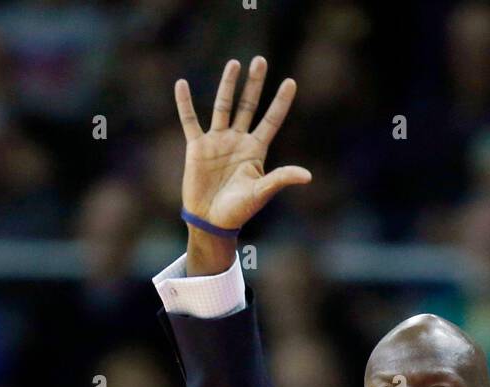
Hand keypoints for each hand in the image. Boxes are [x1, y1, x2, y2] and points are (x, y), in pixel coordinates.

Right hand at [175, 56, 310, 237]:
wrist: (211, 222)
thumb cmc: (239, 211)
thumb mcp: (261, 192)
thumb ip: (281, 178)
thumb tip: (308, 176)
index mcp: (256, 151)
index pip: (271, 121)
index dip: (281, 102)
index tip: (291, 82)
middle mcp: (238, 141)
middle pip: (248, 106)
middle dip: (255, 84)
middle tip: (260, 60)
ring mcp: (217, 141)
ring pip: (223, 106)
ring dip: (228, 85)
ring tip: (234, 63)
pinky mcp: (197, 147)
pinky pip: (190, 120)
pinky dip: (184, 103)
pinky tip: (182, 84)